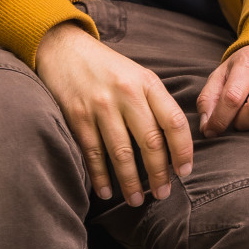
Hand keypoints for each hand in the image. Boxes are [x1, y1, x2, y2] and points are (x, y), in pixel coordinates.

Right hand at [33, 23, 192, 205]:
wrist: (64, 48)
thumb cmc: (107, 67)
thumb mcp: (138, 75)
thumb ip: (155, 103)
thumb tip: (173, 143)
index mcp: (147, 83)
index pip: (174, 121)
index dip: (183, 150)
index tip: (184, 171)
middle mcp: (127, 93)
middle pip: (150, 142)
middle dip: (159, 174)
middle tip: (162, 194)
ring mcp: (101, 105)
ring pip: (122, 153)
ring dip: (131, 182)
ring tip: (136, 200)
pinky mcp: (77, 116)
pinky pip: (93, 153)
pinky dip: (100, 176)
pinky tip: (106, 191)